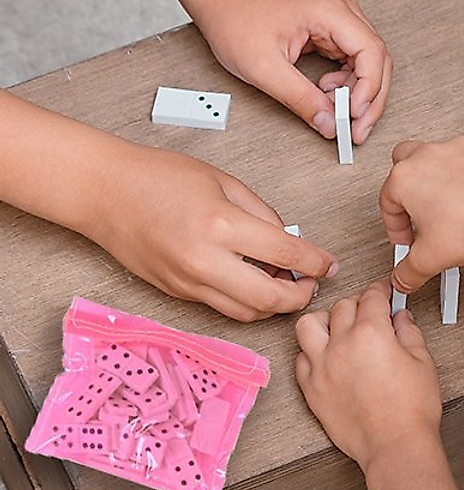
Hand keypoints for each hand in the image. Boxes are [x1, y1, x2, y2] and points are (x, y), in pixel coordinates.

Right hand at [84, 142, 336, 320]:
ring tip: (288, 284)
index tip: (330, 264)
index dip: (315, 262)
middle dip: (300, 296)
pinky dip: (245, 302)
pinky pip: (220, 307)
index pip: (284, 254)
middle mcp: (204, 262)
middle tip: (314, 282)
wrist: (106, 192)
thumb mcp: (225, 182)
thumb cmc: (161, 177)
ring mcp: (187, 283)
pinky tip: (255, 281)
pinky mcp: (175, 293)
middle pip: (267, 299)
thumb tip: (286, 241)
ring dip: (273, 305)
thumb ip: (261, 213)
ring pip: (244, 312)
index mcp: (222, 225)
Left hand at [193, 0, 392, 142]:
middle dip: (371, 98)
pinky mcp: (332, 28)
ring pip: (369, 61)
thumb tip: (329, 124)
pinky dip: (348, 83)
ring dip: (360, 92)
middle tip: (356, 130)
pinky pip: (353, 59)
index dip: (369, 89)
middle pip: (377, 58)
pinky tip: (328, 94)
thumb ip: (299, 98)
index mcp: (330, 11)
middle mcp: (342, 10)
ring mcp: (339, 17)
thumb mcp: (263, 68)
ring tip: (339, 116)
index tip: (354, 117)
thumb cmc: (236, 19)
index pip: (372, 52)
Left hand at [295, 281, 442, 469]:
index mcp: (371, 332)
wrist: (395, 446)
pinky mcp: (312, 390)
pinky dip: (311, 352)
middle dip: (358, 303)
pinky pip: (300, 359)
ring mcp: (322, 367)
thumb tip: (401, 318)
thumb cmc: (410, 410)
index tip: (383, 293)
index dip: (381, 290)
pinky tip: (325, 355)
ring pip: (309, 325)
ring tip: (337, 326)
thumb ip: (409, 331)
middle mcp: (342, 345)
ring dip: (325, 321)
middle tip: (368, 310)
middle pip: (342, 305)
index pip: (371, 296)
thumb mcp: (422, 359)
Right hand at [381, 138, 463, 293]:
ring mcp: (456, 146)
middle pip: (403, 164)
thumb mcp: (429, 259)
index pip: (386, 202)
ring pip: (436, 157)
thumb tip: (404, 277)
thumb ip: (407, 272)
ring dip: (437, 179)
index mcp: (405, 177)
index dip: (395, 227)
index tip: (408, 240)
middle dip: (406, 189)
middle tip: (417, 212)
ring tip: (449, 206)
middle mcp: (428, 155)